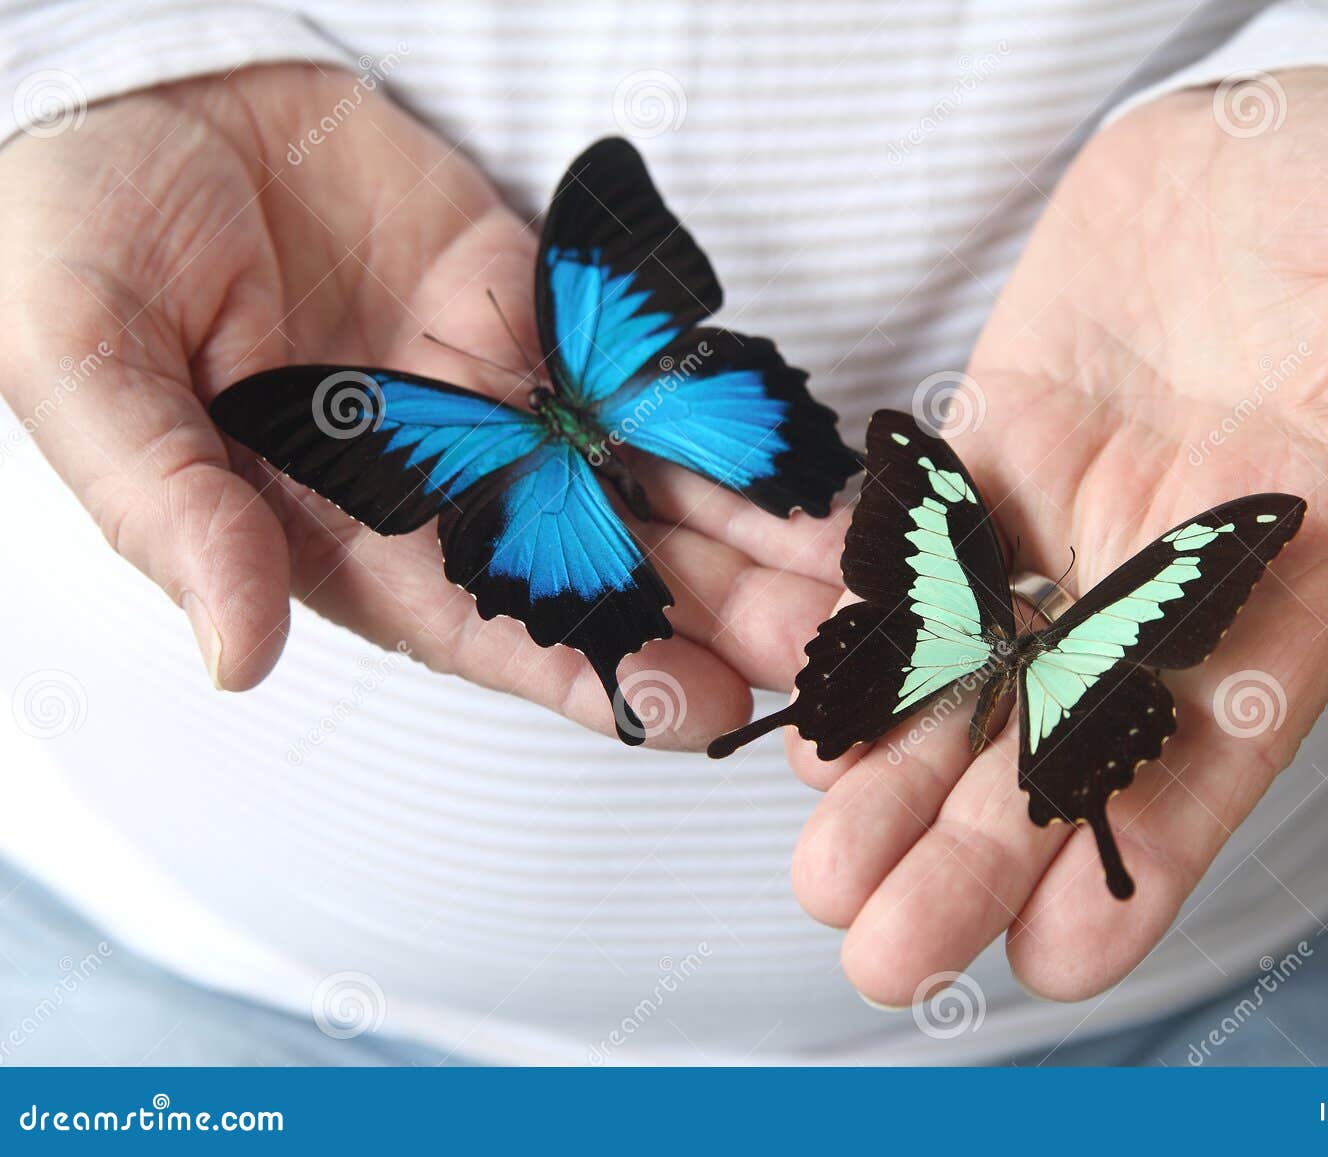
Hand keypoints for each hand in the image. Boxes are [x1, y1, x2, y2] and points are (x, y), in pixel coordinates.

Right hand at [0, 65, 845, 746]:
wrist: (140, 98)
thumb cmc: (78, 241)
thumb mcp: (89, 372)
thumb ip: (171, 508)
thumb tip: (234, 655)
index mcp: (347, 537)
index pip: (492, 632)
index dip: (597, 674)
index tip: (701, 708)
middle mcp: (449, 492)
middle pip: (607, 576)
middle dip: (722, 614)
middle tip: (839, 648)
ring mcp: (507, 402)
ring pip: (649, 485)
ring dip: (754, 532)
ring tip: (860, 574)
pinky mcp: (545, 314)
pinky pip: (646, 373)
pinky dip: (725, 414)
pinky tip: (809, 457)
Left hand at [788, 69, 1327, 1002]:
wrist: (1265, 133)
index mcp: (1298, 568)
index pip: (1220, 744)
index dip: (1146, 856)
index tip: (1066, 960)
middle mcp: (1170, 576)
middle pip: (1069, 746)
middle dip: (979, 855)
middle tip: (888, 955)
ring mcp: (1072, 522)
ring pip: (980, 682)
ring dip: (903, 782)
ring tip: (828, 876)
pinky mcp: (990, 457)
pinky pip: (923, 573)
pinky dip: (873, 648)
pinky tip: (816, 726)